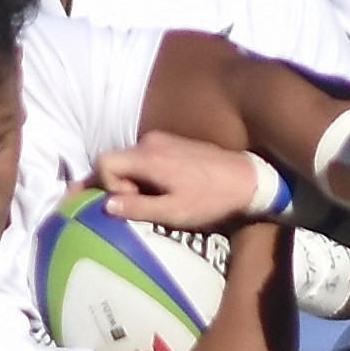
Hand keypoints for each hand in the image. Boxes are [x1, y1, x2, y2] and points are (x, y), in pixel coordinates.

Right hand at [95, 131, 270, 231]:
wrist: (246, 178)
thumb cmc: (211, 198)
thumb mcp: (173, 212)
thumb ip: (137, 208)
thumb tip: (106, 205)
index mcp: (147, 156)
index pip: (103, 162)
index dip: (107, 185)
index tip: (129, 202)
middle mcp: (150, 141)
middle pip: (115, 161)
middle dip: (120, 185)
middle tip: (142, 206)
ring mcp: (162, 138)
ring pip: (130, 160)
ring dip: (134, 181)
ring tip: (158, 200)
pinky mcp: (173, 142)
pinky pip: (145, 157)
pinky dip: (145, 174)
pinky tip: (166, 189)